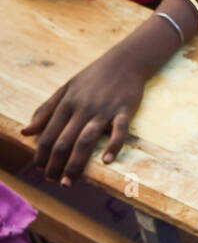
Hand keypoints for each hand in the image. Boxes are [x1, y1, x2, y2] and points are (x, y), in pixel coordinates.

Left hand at [22, 46, 147, 183]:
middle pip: (64, 141)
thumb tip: (26, 131)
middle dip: (55, 165)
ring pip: (86, 140)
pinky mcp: (124, 111)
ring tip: (69, 182)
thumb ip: (46, 110)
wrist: (126, 60)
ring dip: (75, 164)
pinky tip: (106, 161)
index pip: (48, 134)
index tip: (40, 169)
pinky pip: (119, 131)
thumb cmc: (94, 76)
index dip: (42, 154)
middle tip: (53, 182)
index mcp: (67, 103)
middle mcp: (83, 108)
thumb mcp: (66, 89)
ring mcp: (104, 110)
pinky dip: (113, 146)